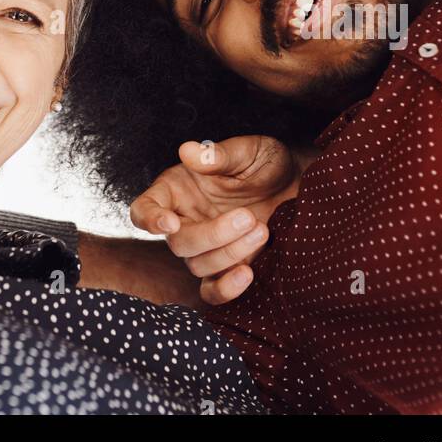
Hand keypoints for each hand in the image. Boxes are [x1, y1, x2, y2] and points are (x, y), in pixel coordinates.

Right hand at [129, 135, 303, 305]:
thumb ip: (219, 154)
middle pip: (178, 243)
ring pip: (198, 265)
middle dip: (213, 235)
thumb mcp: (248, 151)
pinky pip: (213, 291)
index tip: (171, 222)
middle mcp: (184, 220)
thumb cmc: (265, 163)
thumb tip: (189, 151)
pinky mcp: (226, 268)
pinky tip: (248, 274)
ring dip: (230, 253)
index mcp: (178, 188)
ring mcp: (204, 247)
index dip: (150, 219)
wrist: (297, 187)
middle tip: (248, 217)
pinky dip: (226, 289)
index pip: (145, 208)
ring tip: (262, 230)